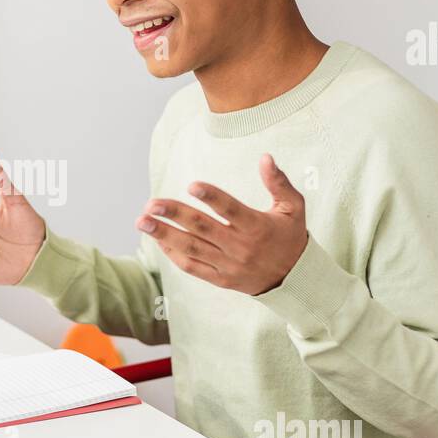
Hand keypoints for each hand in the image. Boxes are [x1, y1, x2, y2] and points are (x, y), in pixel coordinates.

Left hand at [136, 153, 308, 295]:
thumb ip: (279, 182)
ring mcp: (228, 264)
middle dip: (175, 215)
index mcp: (257, 226)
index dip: (212, 197)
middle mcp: (240, 246)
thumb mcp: (294, 207)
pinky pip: (192, 267)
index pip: (231, 210)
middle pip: (202, 229)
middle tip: (151, 204)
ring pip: (192, 249)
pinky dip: (173, 255)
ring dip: (164, 235)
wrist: (295, 280)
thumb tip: (266, 157)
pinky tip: (157, 240)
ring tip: (142, 222)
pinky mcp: (220, 279)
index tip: (191, 186)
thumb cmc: (291, 236)